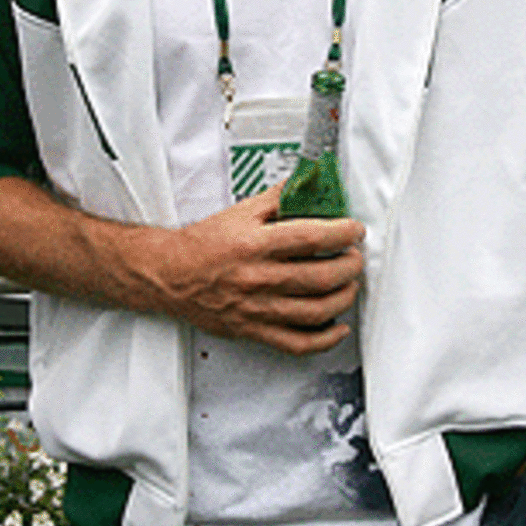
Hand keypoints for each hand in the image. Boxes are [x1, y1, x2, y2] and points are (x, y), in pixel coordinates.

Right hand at [148, 184, 363, 355]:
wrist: (169, 275)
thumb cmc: (203, 244)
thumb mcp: (242, 211)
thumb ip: (279, 197)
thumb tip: (308, 183)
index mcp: (257, 244)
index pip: (312, 238)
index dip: (343, 233)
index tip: (355, 230)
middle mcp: (259, 278)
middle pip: (321, 277)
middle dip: (350, 266)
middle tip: (356, 257)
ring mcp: (258, 308)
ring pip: (316, 311)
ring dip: (344, 297)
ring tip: (350, 284)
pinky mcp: (254, 330)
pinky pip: (297, 343)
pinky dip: (325, 339)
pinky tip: (337, 327)